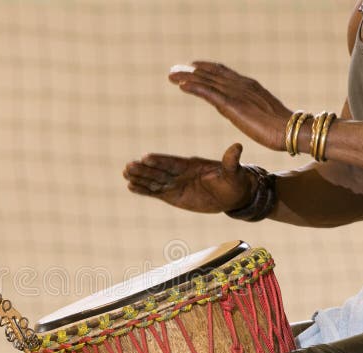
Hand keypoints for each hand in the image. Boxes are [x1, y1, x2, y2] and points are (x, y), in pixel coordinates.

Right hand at [123, 143, 255, 212]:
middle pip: (159, 171)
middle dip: (144, 169)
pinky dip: (144, 190)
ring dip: (140, 178)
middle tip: (128, 166)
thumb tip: (237, 147)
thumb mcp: (234, 172)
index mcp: (191, 165)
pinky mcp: (173, 196)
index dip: (160, 161)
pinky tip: (131, 186)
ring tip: (125, 173)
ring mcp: (175, 184)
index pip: (172, 163)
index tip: (146, 157)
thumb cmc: (235, 181)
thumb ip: (230, 161)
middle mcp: (180, 173)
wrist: (233, 194)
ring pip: (154, 181)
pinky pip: (156, 193)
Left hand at [169, 61, 291, 150]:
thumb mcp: (261, 112)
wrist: (289, 131)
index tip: (191, 67)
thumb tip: (239, 110)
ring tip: (171, 75)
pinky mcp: (233, 105)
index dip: (205, 68)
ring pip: (206, 81)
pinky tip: (181, 86)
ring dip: (187, 77)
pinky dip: (194, 88)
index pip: (223, 71)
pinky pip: (209, 93)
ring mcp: (236, 93)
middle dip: (191, 71)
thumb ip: (248, 107)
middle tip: (173, 70)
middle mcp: (241, 84)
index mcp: (248, 85)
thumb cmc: (280, 127)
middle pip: (211, 73)